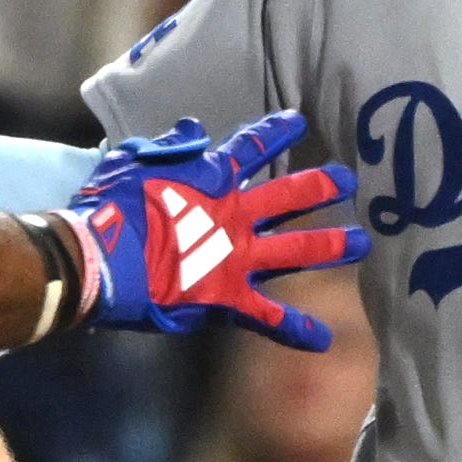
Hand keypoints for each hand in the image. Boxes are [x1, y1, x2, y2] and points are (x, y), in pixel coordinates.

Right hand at [63, 113, 367, 347]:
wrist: (98, 259)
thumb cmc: (108, 208)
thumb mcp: (132, 162)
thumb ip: (167, 147)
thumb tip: (194, 128)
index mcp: (209, 178)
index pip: (251, 147)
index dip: (276, 131)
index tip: (299, 121)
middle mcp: (233, 214)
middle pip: (290, 196)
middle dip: (321, 187)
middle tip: (348, 180)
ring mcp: (236, 256)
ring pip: (297, 249)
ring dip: (331, 246)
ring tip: (362, 243)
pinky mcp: (228, 297)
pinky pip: (270, 316)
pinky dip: (296, 330)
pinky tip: (323, 340)